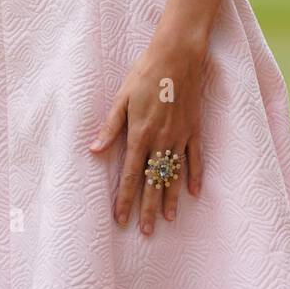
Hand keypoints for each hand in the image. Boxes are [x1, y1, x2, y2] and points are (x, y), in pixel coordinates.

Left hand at [89, 35, 204, 234]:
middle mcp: (161, 140)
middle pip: (154, 181)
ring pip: (174, 175)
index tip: (121, 218)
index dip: (125, 198)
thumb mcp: (122, 98)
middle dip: (148, 208)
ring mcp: (180, 136)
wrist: (177, 56)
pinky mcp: (194, 129)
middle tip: (146, 232)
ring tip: (168, 220)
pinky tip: (194, 193)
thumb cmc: (145, 73)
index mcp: (140, 133)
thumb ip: (110, 127)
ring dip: (170, 199)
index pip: (130, 174)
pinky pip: (196, 159)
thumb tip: (94, 150)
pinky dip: (195, 176)